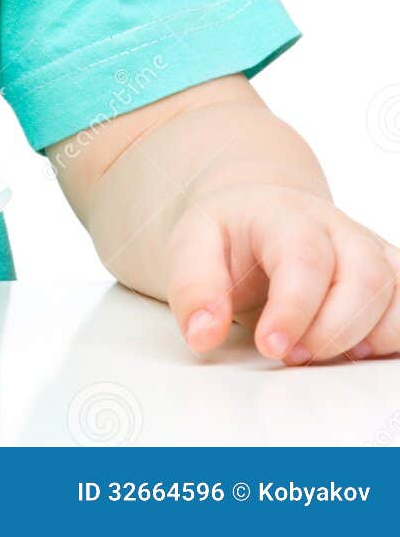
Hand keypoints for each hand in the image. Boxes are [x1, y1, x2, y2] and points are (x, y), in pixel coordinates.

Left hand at [166, 182, 399, 363]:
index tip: (271, 346)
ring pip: (398, 295)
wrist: (259, 214)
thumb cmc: (230, 235)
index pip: (305, 255)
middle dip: (332, 330)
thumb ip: (193, 287)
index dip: (294, 307)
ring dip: (368, 338)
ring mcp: (370, 252)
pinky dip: (392, 339)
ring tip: (319, 353)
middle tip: (289, 356)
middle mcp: (338, 229)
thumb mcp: (192, 247)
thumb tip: (203, 334)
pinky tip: (356, 350)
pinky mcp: (391, 278)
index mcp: (285, 214)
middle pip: (365, 277)